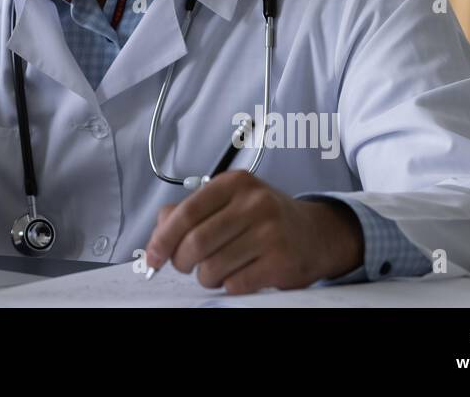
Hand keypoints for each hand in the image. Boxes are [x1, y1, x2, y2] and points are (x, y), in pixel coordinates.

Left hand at [143, 171, 363, 293]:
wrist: (316, 234)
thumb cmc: (264, 218)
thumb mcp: (230, 201)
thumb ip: (190, 211)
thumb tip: (158, 234)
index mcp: (235, 183)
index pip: (186, 212)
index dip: (163, 239)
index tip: (153, 257)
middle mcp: (254, 203)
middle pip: (196, 243)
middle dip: (181, 262)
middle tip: (184, 266)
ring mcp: (270, 232)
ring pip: (212, 268)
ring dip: (206, 277)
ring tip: (215, 270)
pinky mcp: (281, 262)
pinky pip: (235, 285)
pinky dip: (228, 286)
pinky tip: (238, 275)